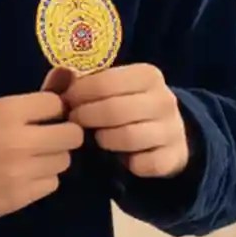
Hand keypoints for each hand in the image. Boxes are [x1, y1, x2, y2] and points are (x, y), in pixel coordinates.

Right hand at [0, 92, 83, 224]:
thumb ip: (20, 107)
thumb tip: (60, 88)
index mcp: (7, 111)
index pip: (56, 104)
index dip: (52, 110)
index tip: (42, 116)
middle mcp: (21, 139)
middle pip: (72, 135)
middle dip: (61, 135)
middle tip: (44, 140)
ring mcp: (23, 171)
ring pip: (64, 161)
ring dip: (50, 159)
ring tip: (27, 160)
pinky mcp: (21, 197)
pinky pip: (50, 184)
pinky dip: (40, 180)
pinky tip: (19, 177)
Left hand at [62, 64, 189, 178]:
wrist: (164, 132)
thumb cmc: (123, 103)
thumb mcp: (106, 87)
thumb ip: (77, 82)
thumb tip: (61, 73)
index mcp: (147, 75)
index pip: (105, 81)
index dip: (79, 93)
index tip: (67, 101)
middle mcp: (165, 100)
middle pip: (115, 110)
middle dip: (87, 117)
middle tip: (75, 122)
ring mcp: (172, 129)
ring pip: (129, 137)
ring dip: (105, 140)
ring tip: (97, 137)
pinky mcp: (174, 157)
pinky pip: (144, 163)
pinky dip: (128, 163)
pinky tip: (122, 157)